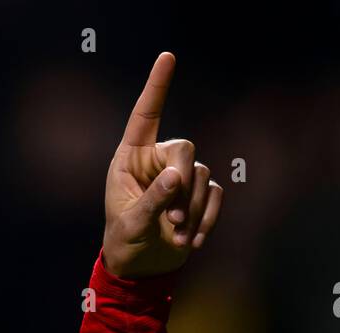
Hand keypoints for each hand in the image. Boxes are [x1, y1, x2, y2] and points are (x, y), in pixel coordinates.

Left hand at [101, 52, 222, 276]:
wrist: (140, 269)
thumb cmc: (125, 241)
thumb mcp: (131, 223)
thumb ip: (152, 200)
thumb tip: (177, 177)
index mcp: (131, 158)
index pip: (146, 115)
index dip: (157, 86)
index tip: (167, 56)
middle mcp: (157, 161)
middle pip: (184, 149)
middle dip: (183, 183)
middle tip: (174, 219)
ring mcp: (180, 177)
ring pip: (202, 176)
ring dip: (192, 210)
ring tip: (176, 238)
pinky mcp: (198, 196)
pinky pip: (214, 195)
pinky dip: (207, 219)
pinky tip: (190, 243)